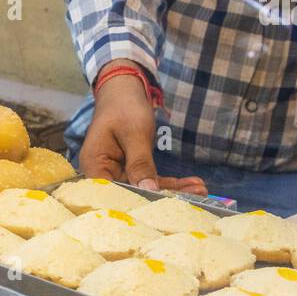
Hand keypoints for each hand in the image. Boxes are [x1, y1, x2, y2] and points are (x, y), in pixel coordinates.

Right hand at [80, 60, 206, 195]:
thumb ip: (140, 163)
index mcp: (94, 166)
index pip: (113, 194)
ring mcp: (116, 173)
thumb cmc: (124, 107)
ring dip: (173, 189)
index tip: (169, 204)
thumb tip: (148, 189)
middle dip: (165, 196)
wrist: (123, 91)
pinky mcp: (129, 170)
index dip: (138, 203)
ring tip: (202, 190)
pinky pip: (149, 179)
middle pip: (132, 194)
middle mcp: (103, 174)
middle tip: (197, 196)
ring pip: (144, 188)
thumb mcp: (135, 133)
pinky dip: (170, 182)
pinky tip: (193, 184)